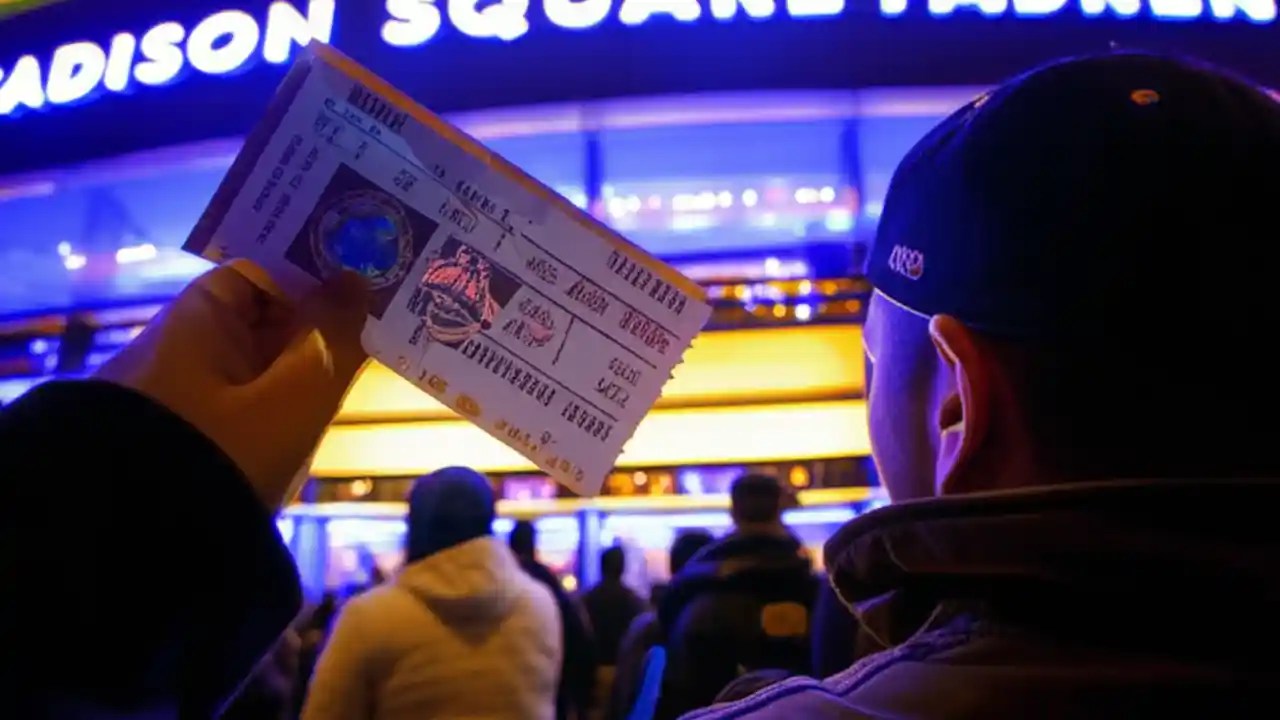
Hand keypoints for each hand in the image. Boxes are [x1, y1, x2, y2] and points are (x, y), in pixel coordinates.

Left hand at [98, 259, 368, 506]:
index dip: (315, 272)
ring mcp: (185, 397)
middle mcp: (185, 349)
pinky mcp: (189, 441)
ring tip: (368, 364)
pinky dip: (284, 405)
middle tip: (388, 319)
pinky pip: (247, 406)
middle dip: (321, 322)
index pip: (262, 271)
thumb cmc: (222, 457)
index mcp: (198, 321)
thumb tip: (357, 281)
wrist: (138, 552)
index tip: (370, 279)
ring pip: (260, 366)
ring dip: (307, 368)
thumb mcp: (292, 397)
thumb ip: (333, 338)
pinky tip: (317, 421)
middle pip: (264, 318)